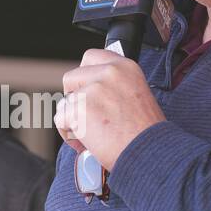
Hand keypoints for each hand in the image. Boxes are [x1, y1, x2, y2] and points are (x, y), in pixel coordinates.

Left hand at [56, 47, 165, 169]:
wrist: (150, 153)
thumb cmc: (145, 134)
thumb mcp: (136, 96)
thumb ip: (114, 86)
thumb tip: (91, 90)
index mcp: (125, 67)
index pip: (91, 57)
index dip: (84, 76)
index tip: (86, 90)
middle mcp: (110, 73)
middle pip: (71, 78)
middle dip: (73, 97)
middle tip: (85, 115)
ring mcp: (94, 89)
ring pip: (65, 102)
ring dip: (72, 120)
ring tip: (90, 135)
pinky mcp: (81, 108)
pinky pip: (60, 119)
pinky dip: (68, 134)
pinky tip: (85, 142)